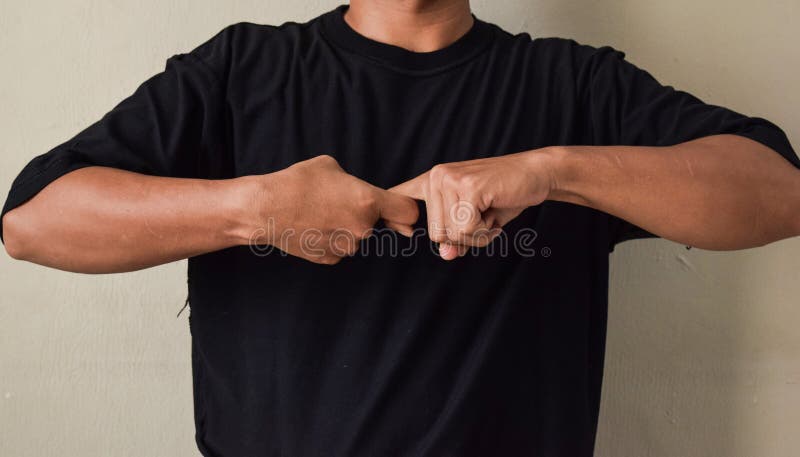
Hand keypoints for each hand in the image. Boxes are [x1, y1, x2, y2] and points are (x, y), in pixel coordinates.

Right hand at [246, 155, 418, 263]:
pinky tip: (312, 226)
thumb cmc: (297, 182)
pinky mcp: (330, 259)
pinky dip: (331, 239)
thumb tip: (357, 190)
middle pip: (378, 223)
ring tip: (320, 213)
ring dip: (346, 227)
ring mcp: (346, 247)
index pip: (409, 212)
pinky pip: (339, 247)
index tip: (399, 209)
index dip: (406, 208)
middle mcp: (362, 228)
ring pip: (356, 236)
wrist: (266, 209)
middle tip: (340, 202)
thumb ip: (352, 181)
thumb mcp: (330, 166)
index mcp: (368, 202)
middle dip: (366, 214)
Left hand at [389, 149, 558, 259]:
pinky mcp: (468, 187)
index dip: (397, 219)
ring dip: (477, 234)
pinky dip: (485, 231)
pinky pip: (467, 229)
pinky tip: (495, 215)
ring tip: (490, 214)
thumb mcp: (476, 221)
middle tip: (484, 220)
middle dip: (463, 237)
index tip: (400, 230)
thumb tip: (445, 255)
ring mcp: (450, 180)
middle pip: (436, 233)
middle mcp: (436, 177)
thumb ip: (456, 238)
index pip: (400, 198)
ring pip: (451, 234)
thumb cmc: (505, 196)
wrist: (536, 173)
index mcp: (431, 181)